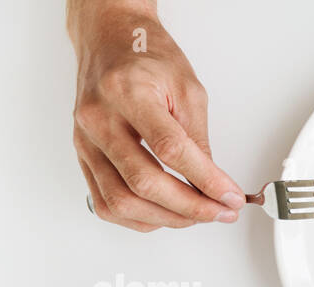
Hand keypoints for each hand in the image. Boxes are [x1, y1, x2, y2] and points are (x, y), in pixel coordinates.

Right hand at [67, 0, 242, 230]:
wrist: (109, 40)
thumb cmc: (146, 57)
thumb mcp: (187, 89)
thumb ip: (198, 139)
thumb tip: (214, 185)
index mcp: (127, 93)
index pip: (170, 150)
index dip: (206, 181)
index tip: (230, 197)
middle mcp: (99, 119)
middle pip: (144, 183)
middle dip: (191, 207)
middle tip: (220, 212)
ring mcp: (86, 140)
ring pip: (122, 201)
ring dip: (167, 218)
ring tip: (197, 216)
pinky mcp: (83, 156)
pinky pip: (105, 203)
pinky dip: (139, 218)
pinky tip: (165, 215)